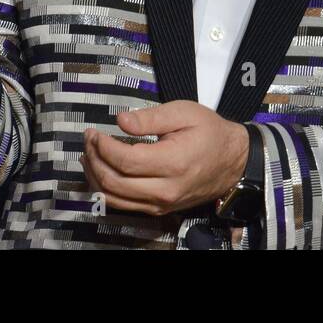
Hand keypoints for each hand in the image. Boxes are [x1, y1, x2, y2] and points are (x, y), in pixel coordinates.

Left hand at [81, 101, 249, 215]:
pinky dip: (106, 190)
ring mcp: (161, 204)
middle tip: (89, 140)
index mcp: (173, 163)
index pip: (125, 160)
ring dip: (95, 177)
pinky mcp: (158, 209)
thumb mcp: (184, 113)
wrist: (233, 161)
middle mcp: (165, 189)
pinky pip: (123, 205)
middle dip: (94, 160)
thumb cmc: (210, 133)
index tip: (94, 132)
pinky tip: (102, 171)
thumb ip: (150, 117)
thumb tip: (121, 121)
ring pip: (114, 199)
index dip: (103, 146)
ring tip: (90, 155)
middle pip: (114, 183)